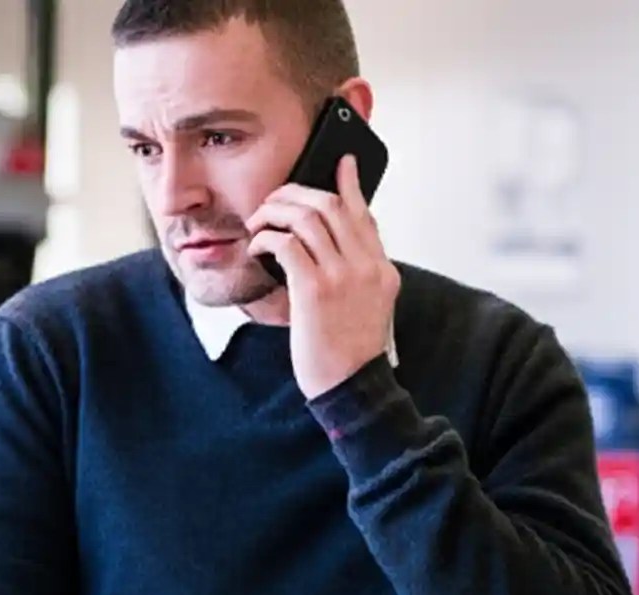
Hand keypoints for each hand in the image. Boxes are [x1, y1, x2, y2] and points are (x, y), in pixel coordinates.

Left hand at [246, 155, 399, 399]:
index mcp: (381, 269)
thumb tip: (331, 245)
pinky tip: (257, 247)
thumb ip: (356, 273)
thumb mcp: (368, 305)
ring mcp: (342, 276)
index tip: (341, 163)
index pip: (364, 214)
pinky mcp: (314, 289)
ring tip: (258, 223)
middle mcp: (366, 266)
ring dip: (275, 212)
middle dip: (295, 194)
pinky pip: (286, 244)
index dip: (350, 184)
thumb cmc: (349, 350)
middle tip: (273, 201)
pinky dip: (267, 238)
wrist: (351, 387)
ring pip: (307, 217)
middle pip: (331, 206)